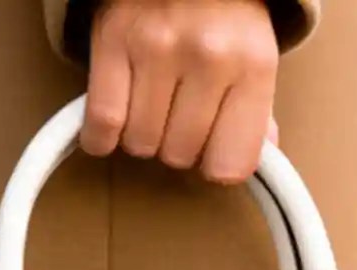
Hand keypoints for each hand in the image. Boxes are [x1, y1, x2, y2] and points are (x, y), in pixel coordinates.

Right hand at [80, 0, 279, 183]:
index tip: (211, 155)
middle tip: (179, 118)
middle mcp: (208, 58)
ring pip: (140, 143)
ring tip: (150, 108)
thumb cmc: (223, 10)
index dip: (217, 167)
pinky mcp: (113, 41)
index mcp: (253, 66)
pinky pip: (103, 121)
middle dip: (177, 147)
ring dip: (141, 137)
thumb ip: (254, 114)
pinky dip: (101, 137)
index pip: (231, 163)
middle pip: (180, 154)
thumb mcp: (254, 55)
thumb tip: (248, 165)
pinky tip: (112, 126)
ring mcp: (157, 49)